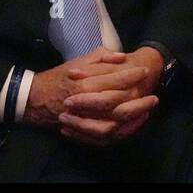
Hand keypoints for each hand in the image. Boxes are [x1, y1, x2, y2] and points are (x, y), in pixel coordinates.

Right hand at [24, 48, 158, 146]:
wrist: (38, 99)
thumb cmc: (59, 77)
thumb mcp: (78, 60)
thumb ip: (100, 57)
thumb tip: (120, 55)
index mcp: (86, 84)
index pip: (115, 81)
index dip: (132, 76)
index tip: (144, 71)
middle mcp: (87, 104)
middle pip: (120, 106)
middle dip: (139, 101)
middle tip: (154, 96)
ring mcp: (86, 120)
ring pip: (116, 124)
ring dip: (134, 118)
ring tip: (148, 110)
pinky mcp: (85, 131)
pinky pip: (108, 136)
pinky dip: (123, 132)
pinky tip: (134, 123)